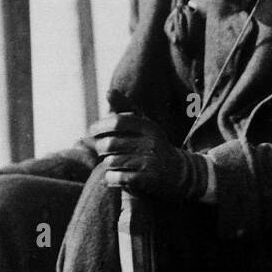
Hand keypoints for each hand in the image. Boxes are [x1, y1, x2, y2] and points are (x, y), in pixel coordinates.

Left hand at [89, 113, 208, 198]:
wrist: (179, 173)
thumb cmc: (153, 145)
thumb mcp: (144, 125)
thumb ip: (125, 109)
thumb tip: (108, 91)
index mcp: (148, 126)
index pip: (117, 122)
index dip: (100, 126)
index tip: (92, 132)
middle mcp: (151, 142)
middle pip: (110, 143)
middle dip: (100, 148)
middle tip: (101, 151)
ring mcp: (151, 161)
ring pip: (112, 162)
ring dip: (106, 165)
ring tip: (110, 165)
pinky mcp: (149, 179)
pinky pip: (119, 178)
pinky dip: (111, 179)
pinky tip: (113, 178)